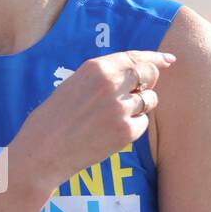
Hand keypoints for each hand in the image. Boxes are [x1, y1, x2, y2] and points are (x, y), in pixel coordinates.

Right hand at [12, 49, 176, 196]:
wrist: (42, 153)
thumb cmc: (50, 120)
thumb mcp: (72, 86)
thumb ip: (101, 77)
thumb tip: (130, 74)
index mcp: (96, 68)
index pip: (135, 57)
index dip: (155, 58)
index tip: (168, 60)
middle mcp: (112, 85)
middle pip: (149, 75)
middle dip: (150, 81)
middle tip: (143, 89)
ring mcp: (120, 109)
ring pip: (149, 100)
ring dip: (141, 105)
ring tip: (117, 114)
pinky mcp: (126, 133)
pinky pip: (142, 123)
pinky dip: (134, 126)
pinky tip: (112, 131)